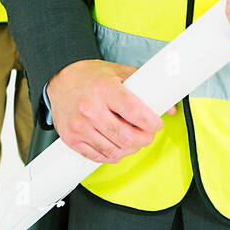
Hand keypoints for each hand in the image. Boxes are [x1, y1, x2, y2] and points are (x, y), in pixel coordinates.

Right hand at [46, 59, 169, 164]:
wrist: (60, 80)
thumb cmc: (91, 76)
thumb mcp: (118, 72)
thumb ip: (144, 87)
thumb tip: (169, 108)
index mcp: (105, 90)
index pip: (135, 113)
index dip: (152, 123)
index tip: (156, 124)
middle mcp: (91, 109)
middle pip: (127, 137)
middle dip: (144, 139)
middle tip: (147, 135)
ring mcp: (79, 126)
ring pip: (114, 150)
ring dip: (130, 150)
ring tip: (134, 141)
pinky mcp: (71, 139)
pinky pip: (98, 157)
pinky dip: (113, 156)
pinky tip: (118, 147)